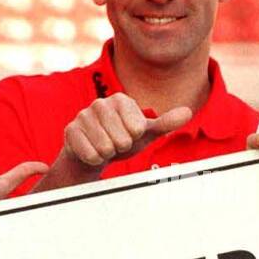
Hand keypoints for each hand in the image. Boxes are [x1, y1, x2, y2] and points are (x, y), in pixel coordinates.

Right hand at [62, 92, 191, 168]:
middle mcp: (100, 104)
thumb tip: (188, 112)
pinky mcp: (70, 131)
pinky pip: (91, 154)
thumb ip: (166, 123)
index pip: (137, 128)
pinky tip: (91, 151)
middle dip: (121, 147)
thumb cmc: (122, 139)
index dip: (135, 137)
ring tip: (104, 146)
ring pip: (105, 148)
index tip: (129, 134)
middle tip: (115, 143)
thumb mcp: (146, 133)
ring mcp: (83, 116)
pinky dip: (94, 159)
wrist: (94, 152)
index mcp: (121, 100)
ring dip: (107, 154)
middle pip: (122, 139)